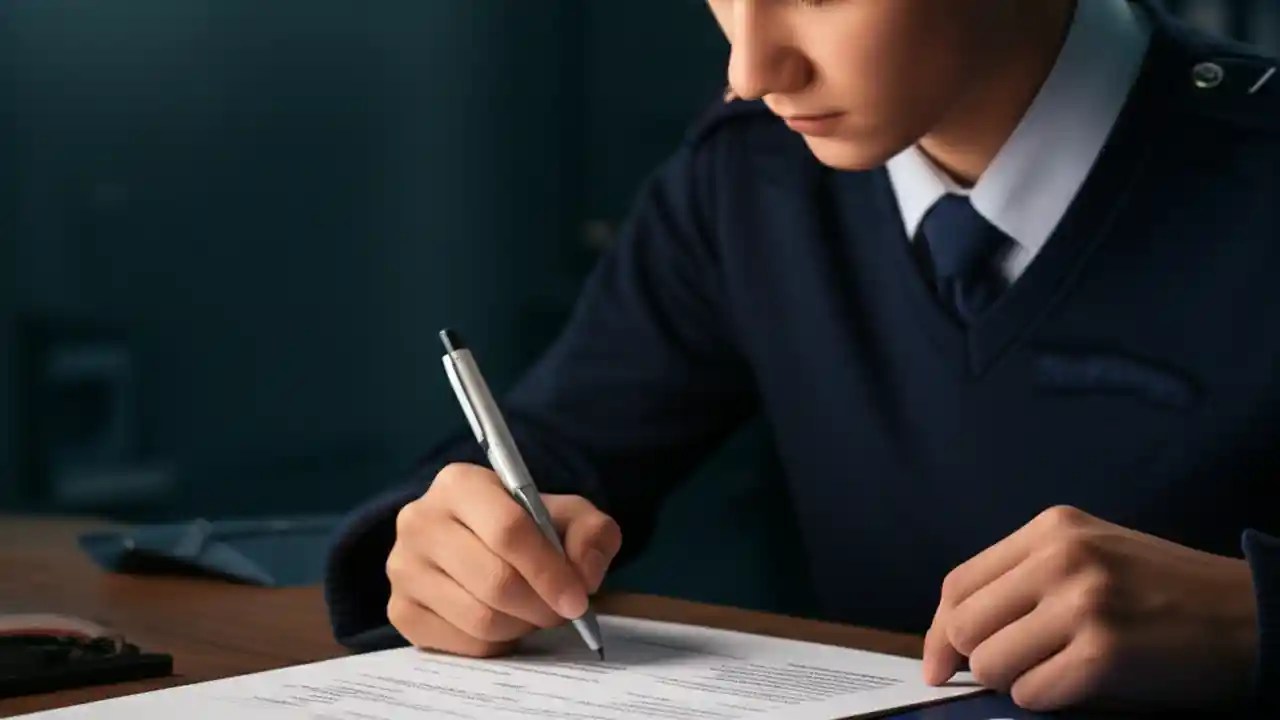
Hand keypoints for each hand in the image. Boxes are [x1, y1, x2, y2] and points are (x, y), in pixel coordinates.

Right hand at [385, 463, 622, 656]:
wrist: (483, 544)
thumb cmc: (528, 525)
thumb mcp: (570, 517)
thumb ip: (591, 535)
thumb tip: (584, 573)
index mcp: (459, 483)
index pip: (508, 531)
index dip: (548, 571)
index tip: (577, 600)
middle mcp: (419, 520)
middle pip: (494, 581)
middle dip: (540, 606)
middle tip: (562, 612)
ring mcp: (402, 567)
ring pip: (478, 618)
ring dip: (521, 626)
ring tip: (533, 613)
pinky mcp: (399, 609)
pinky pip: (460, 643)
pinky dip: (495, 643)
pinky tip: (504, 623)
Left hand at [923, 505, 1257, 711]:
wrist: (1249, 616)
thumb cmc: (1165, 593)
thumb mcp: (1090, 559)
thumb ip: (1024, 582)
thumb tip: (953, 639)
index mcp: (1051, 528)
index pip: (958, 583)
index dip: (938, 631)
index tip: (938, 663)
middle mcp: (1061, 557)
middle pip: (964, 624)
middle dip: (974, 661)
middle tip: (1008, 672)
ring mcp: (1082, 603)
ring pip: (990, 663)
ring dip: (1014, 683)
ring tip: (1057, 670)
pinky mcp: (1103, 653)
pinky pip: (1032, 694)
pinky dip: (1046, 701)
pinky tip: (1082, 684)